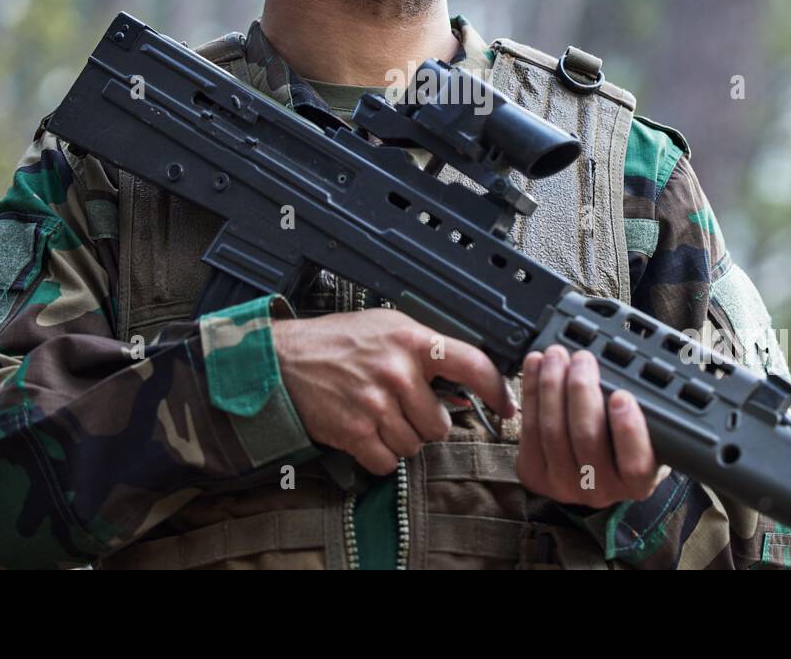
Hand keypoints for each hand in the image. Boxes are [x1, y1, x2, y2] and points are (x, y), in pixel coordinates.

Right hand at [271, 309, 516, 475]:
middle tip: (403, 407)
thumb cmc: (338, 341)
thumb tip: (465, 378)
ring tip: (379, 415)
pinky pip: (388, 462)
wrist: (284, 359)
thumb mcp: (388, 327)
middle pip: (440, 424)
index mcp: (412, 341)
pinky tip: (366, 432)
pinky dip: (380, 456)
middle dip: (426, 422)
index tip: (506, 406)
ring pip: (415, 446)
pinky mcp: (354, 431)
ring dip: (401, 439)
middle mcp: (397, 372)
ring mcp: (375, 404)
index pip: (473, 364)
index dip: (497, 389)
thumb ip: (427, 349)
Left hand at [517, 345, 666, 508]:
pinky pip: (529, 429)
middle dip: (581, 390)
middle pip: (586, 438)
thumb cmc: (625, 442)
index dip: (628, 429)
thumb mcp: (649, 435)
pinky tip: (535, 367)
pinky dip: (531, 392)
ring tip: (555, 356)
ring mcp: (563, 486)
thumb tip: (623, 374)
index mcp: (637, 483)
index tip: (622, 395)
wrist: (594, 468)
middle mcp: (601, 491)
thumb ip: (643, 416)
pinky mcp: (534, 474)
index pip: (635, 463)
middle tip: (582, 359)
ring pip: (553, 431)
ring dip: (551, 385)